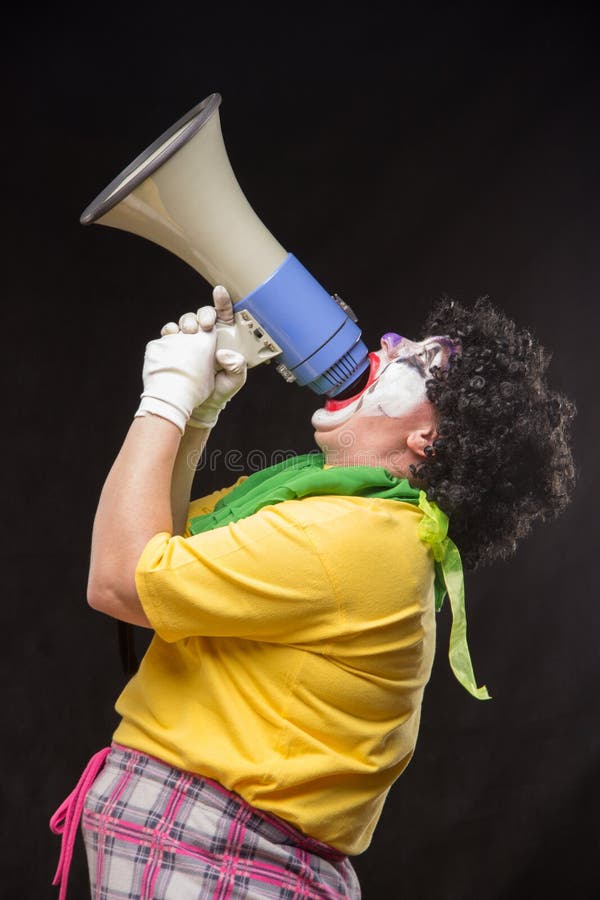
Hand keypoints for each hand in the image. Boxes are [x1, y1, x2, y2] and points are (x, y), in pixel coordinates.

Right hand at [162, 286, 247, 428]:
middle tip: (206, 324)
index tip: (219, 293)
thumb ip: (237, 367)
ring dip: (186, 321)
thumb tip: (225, 353)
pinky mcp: (176, 348)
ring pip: (186, 321)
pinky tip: (173, 336)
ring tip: (188, 332)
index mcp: (224, 338)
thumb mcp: (235, 380)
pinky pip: (170, 333)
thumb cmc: (220, 391)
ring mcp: (190, 341)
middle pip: (203, 315)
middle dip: (203, 314)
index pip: (224, 315)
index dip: (222, 302)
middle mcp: (206, 336)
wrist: (197, 405)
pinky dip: (170, 331)